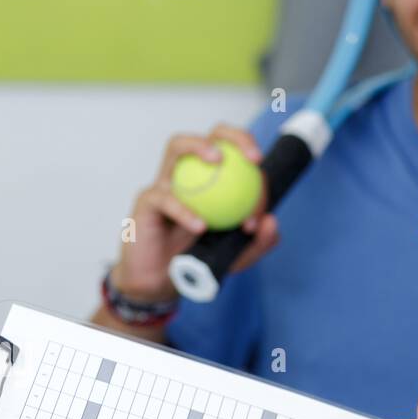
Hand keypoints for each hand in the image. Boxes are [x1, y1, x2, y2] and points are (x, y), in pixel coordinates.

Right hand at [112, 124, 277, 300]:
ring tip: (217, 160)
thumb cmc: (201, 259)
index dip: (256, 168)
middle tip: (253, 157)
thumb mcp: (239, 254)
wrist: (163, 282)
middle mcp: (191, 173)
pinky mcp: (147, 201)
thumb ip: (260, 241)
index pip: (240, 158)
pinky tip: (200, 225)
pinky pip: (164, 197)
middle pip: (212, 136)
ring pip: (178, 146)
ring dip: (199, 145)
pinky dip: (183, 210)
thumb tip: (271, 221)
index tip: (263, 189)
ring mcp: (167, 182)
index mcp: (216, 179)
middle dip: (235, 136)